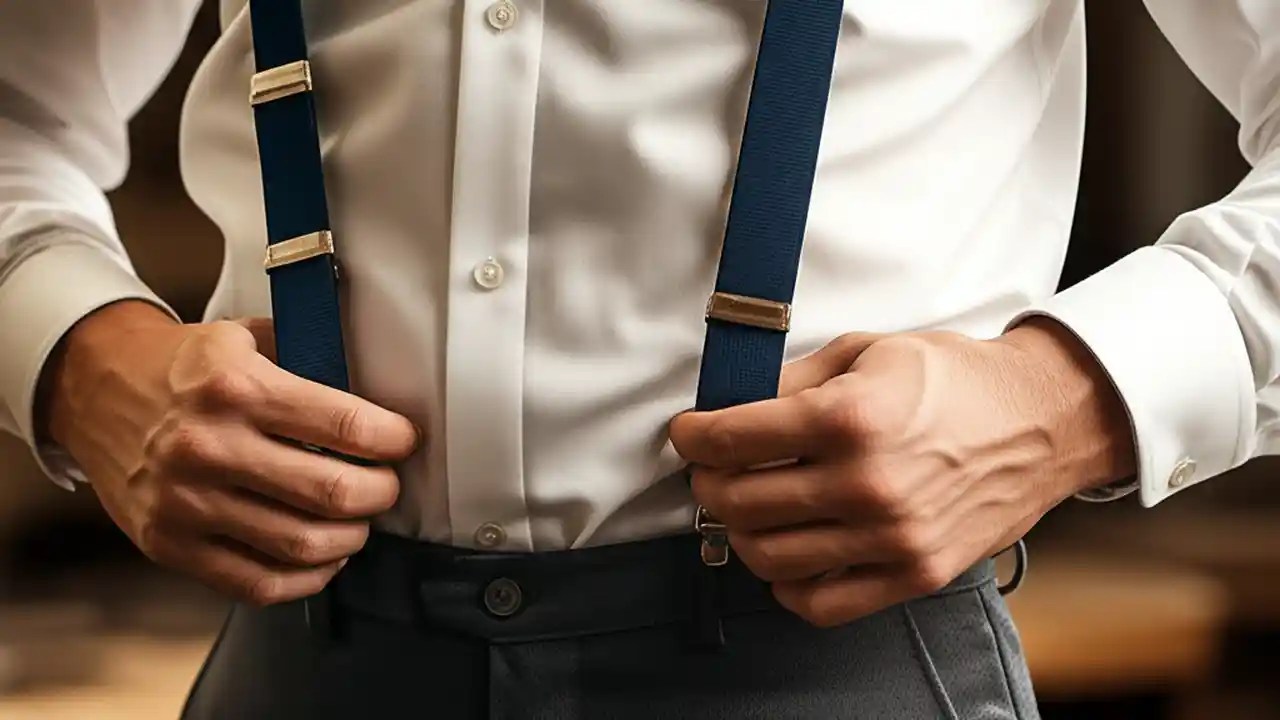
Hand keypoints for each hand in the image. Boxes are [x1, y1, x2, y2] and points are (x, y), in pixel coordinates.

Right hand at [39, 301, 420, 604]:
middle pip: (332, 492)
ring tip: (357, 521)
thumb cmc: (184, 367)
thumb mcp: (243, 339)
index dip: (393, 440)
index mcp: (236, 387)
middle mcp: (209, 446)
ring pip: (301, 544)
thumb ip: (307, 360)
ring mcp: (186, 502)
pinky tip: (323, 558)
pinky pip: (258, 583)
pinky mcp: (169, 545)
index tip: (404, 442)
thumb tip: (379, 397)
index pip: (345, 425)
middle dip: (380, 493)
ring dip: (350, 539)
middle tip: (387, 485)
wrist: (93, 388)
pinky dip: (307, 578)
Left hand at [669, 319, 1133, 626]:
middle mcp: (866, 484)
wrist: (1042, 420)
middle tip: (710, 471)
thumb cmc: (955, 380)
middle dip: (707, 484)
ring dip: (739, 534)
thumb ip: (794, 381)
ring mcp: (890, 537)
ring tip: (744, 510)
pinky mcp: (912, 574)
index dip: (694, 436)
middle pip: (740, 502)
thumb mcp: (868, 351)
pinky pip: (821, 602)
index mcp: (849, 418)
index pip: (734, 439)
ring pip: (769, 557)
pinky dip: (786, 585)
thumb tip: (736, 406)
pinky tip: (786, 554)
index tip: (688, 434)